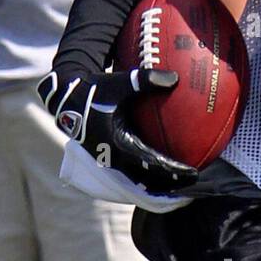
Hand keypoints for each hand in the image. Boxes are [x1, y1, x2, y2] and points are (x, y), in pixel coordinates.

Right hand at [37, 66, 198, 192]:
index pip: (152, 164)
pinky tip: (161, 172)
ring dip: (160, 183)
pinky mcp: (108, 158)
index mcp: (119, 143)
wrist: (66, 99)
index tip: (193, 173)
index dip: (173, 171)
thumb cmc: (94, 90)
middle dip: (171, 183)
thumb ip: (146, 80)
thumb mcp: (119, 83)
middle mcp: (114, 157)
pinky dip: (149, 176)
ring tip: (180, 182)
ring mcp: (110, 160)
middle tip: (193, 182)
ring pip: (139, 180)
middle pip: (148, 180)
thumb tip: (174, 77)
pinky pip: (132, 173)